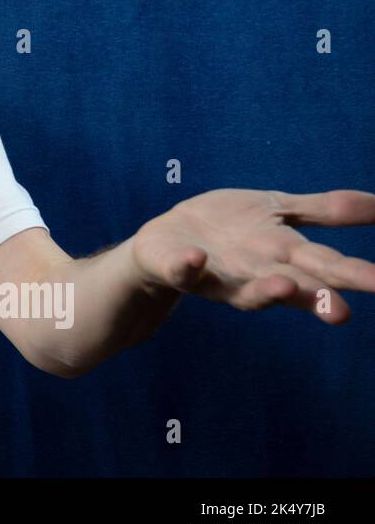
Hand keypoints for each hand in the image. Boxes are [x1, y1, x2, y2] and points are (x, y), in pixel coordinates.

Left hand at [131, 188, 374, 323]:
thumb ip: (327, 211)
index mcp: (285, 257)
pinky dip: (189, 267)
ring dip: (263, 291)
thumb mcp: (280, 212)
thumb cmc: (231, 229)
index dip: (356, 276)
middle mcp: (257, 273)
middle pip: (293, 286)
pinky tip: (196, 258)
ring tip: (283, 287)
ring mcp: (217, 275)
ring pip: (245, 292)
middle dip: (318, 297)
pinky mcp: (177, 267)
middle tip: (343, 311)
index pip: (327, 267)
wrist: (167, 240)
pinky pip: (183, 270)